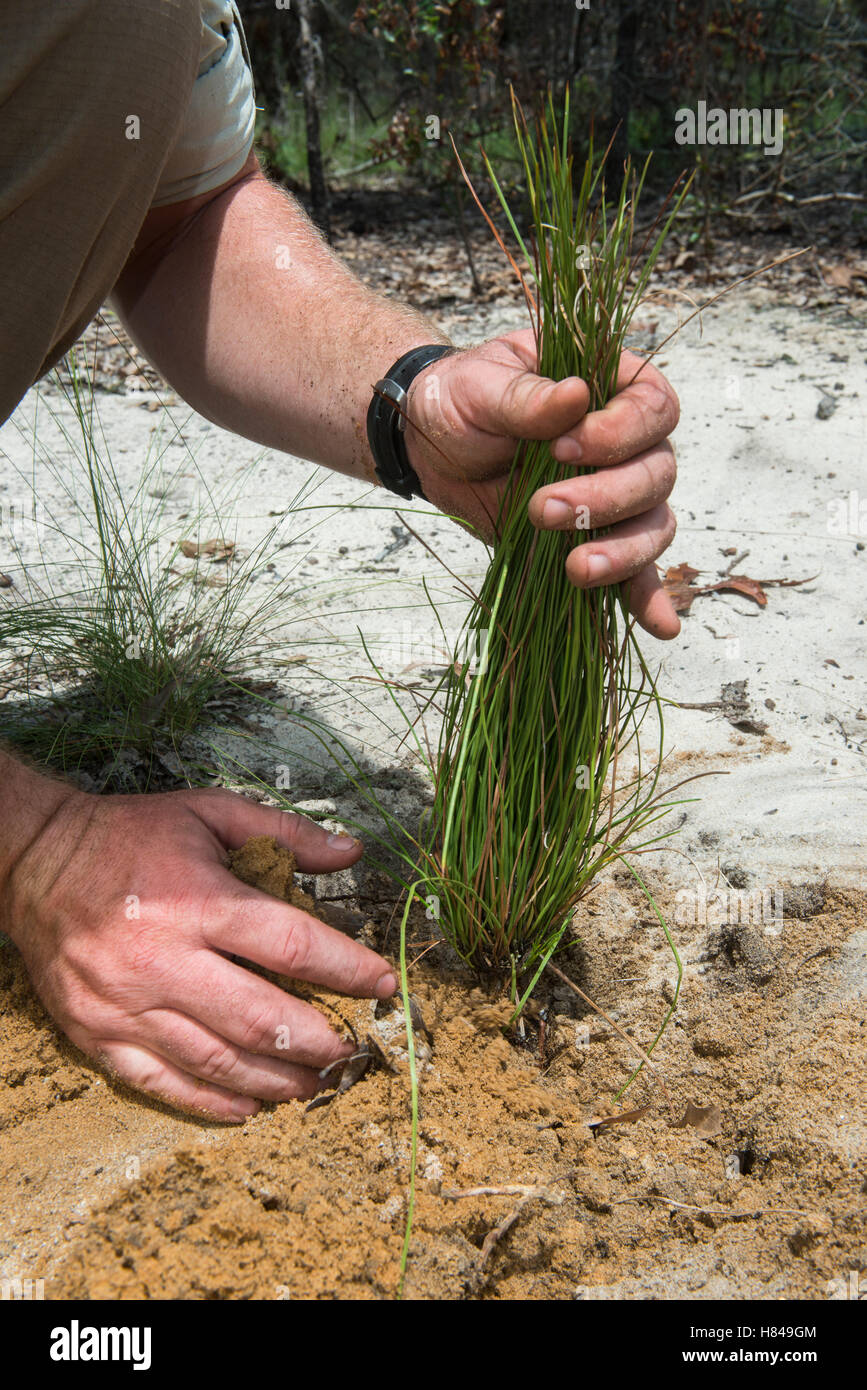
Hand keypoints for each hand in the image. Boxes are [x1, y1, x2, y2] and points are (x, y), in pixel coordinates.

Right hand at [2, 786, 395, 1121]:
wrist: (33, 859)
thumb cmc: (130, 834)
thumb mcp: (209, 812)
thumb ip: (284, 833)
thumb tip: (353, 851)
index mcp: (197, 899)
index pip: (292, 945)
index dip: (347, 969)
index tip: (384, 983)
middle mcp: (163, 958)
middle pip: (261, 1018)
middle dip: (320, 1041)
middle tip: (354, 1050)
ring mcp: (126, 1003)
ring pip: (217, 1061)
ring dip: (276, 1081)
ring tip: (316, 1083)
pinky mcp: (96, 1033)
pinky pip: (160, 1082)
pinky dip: (210, 1102)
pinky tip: (249, 1108)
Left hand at [406, 331, 679, 639]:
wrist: (435, 444)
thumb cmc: (465, 399)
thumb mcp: (483, 385)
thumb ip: (527, 397)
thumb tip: (575, 395)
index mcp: (615, 389)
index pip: (654, 409)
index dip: (620, 433)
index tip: (562, 448)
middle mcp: (630, 444)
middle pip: (657, 475)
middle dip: (607, 499)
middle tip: (543, 509)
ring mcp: (618, 497)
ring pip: (652, 526)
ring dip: (622, 552)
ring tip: (576, 568)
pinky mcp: (596, 541)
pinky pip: (635, 573)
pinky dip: (647, 598)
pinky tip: (661, 626)